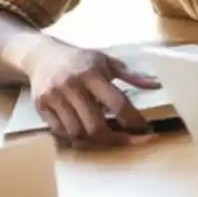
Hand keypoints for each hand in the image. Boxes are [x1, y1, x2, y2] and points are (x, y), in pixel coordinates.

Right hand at [27, 45, 158, 147]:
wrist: (42, 56)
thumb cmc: (81, 60)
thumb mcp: (107, 61)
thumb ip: (131, 76)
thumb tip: (156, 85)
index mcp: (92, 74)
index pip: (117, 103)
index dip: (133, 120)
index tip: (145, 129)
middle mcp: (72, 86)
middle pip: (95, 126)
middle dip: (116, 139)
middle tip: (131, 140)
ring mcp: (54, 98)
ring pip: (77, 133)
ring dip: (95, 140)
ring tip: (109, 137)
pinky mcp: (41, 107)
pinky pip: (60, 132)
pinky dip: (75, 137)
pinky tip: (86, 134)